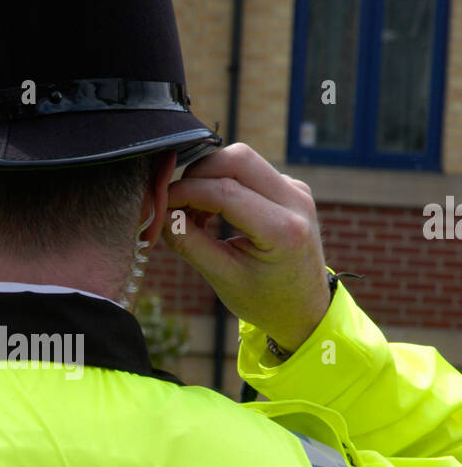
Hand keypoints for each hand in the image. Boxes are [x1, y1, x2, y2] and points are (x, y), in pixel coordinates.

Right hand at [162, 143, 330, 353]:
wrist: (304, 308)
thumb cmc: (265, 300)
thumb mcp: (223, 278)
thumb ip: (190, 242)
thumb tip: (162, 212)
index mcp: (283, 231)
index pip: (225, 191)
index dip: (186, 191)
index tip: (161, 203)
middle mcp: (296, 202)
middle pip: (237, 159)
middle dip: (198, 174)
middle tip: (178, 202)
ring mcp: (296, 190)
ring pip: (243, 159)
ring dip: (210, 177)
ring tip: (195, 212)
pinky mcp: (291, 187)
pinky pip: (250, 170)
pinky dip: (223, 182)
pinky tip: (213, 211)